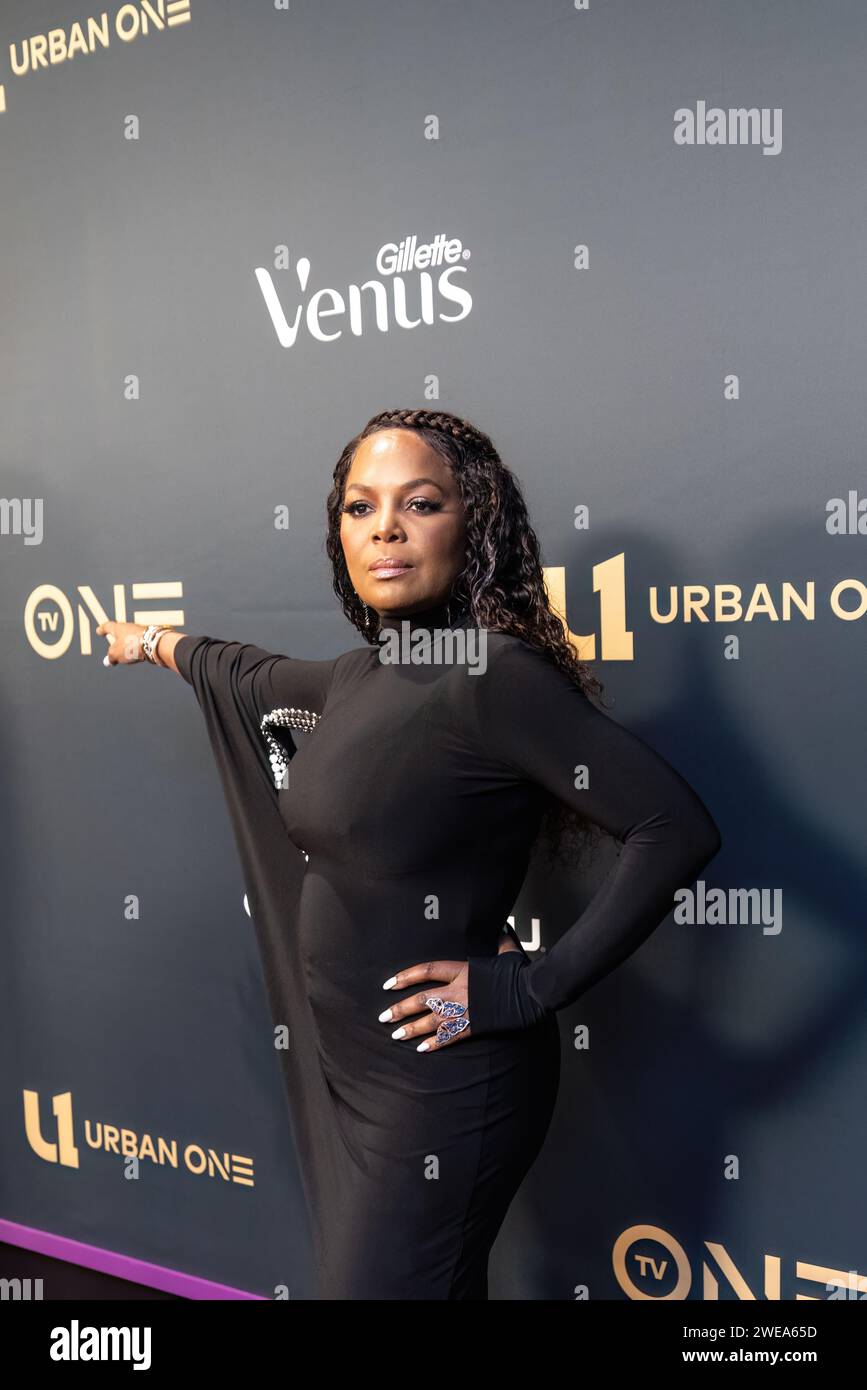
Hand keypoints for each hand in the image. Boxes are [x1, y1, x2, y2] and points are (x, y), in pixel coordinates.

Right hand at [96, 621, 145, 665]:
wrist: (154, 643)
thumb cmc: (131, 646)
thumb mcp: (116, 654)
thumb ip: (110, 657)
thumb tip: (108, 661)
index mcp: (118, 628)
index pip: (108, 626)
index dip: (103, 629)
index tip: (99, 630)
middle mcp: (130, 627)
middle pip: (121, 632)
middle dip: (117, 638)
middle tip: (114, 644)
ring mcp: (141, 631)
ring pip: (131, 638)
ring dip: (128, 645)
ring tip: (126, 655)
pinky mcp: (150, 637)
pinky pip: (141, 643)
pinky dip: (137, 649)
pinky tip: (139, 656)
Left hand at [378, 931, 520, 1051]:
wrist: (532, 993)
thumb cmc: (520, 972)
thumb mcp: (507, 951)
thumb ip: (500, 942)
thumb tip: (502, 929)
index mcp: (463, 971)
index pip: (426, 971)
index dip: (405, 977)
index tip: (389, 984)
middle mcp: (459, 991)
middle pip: (422, 999)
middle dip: (401, 1008)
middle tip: (384, 1016)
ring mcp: (465, 1011)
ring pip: (431, 1021)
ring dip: (411, 1029)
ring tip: (395, 1035)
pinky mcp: (474, 1027)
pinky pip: (449, 1037)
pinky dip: (434, 1044)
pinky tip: (421, 1049)